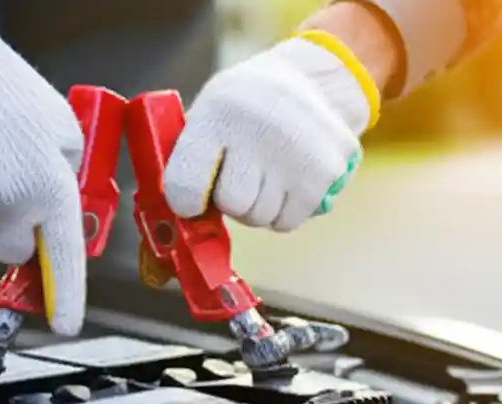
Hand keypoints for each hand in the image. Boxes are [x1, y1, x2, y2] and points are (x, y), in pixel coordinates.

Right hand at [0, 0, 85, 334]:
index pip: (61, 257)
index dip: (65, 297)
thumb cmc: (2, 89)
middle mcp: (7, 206)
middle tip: (6, 184)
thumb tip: (66, 214)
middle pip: (9, 252)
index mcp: (48, 187)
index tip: (65, 325)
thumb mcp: (60, 128)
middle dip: (9, 229)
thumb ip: (67, 176)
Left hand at [163, 31, 381, 232]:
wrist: (313, 83)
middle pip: (232, 205)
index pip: (185, 185)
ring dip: (257, 206)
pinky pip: (287, 221)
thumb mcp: (210, 110)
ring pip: (261, 217)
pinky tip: (286, 181)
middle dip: (230, 199)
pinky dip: (282, 211)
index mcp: (219, 114)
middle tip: (237, 177)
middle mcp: (259, 132)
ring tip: (264, 174)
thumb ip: (187, 158)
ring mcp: (297, 155)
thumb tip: (175, 213)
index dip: (184, 200)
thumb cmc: (246, 107)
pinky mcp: (326, 174)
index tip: (190, 197)